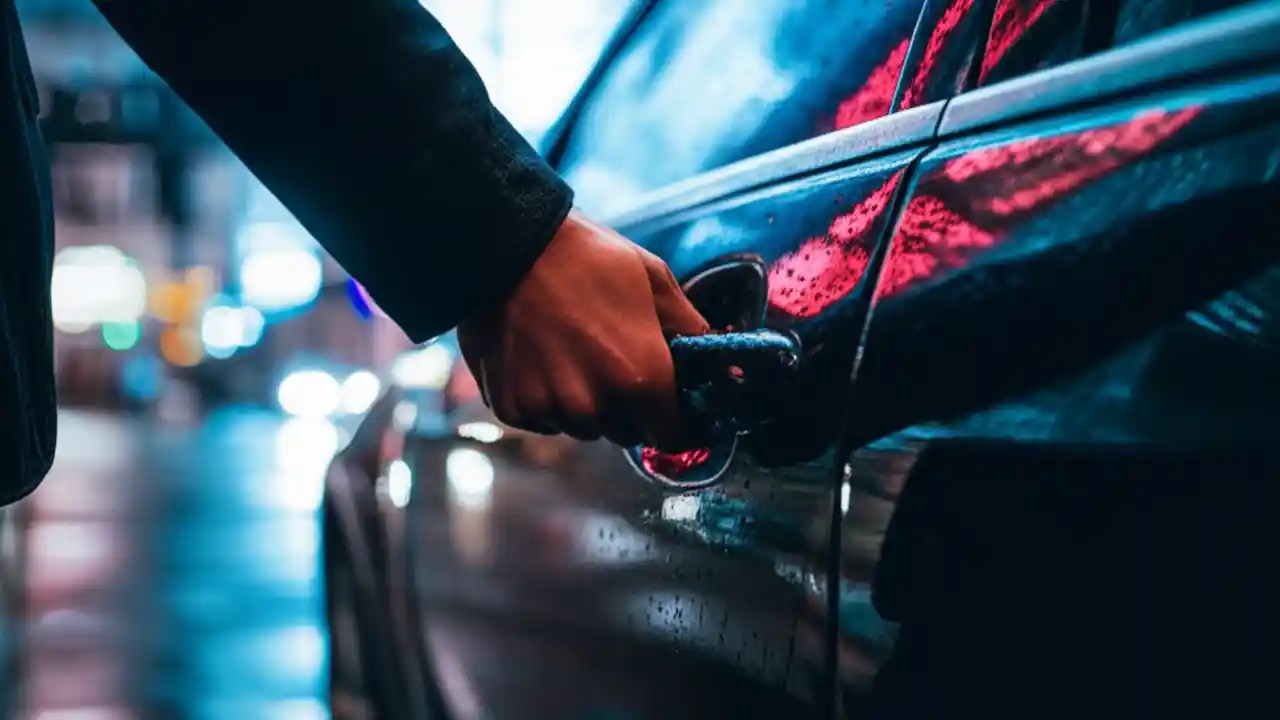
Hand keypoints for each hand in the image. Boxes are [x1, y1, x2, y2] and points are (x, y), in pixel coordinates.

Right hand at [457, 210, 708, 448]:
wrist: (508, 245)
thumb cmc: (587, 258)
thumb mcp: (654, 280)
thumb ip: (690, 328)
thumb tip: (721, 357)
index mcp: (641, 379)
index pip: (672, 437)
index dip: (674, 422)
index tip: (668, 407)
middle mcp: (595, 406)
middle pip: (626, 433)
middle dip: (628, 408)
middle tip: (612, 362)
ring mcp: (550, 410)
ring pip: (583, 428)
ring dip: (585, 405)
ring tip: (572, 355)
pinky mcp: (512, 408)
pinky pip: (542, 420)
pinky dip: (545, 400)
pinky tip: (541, 359)